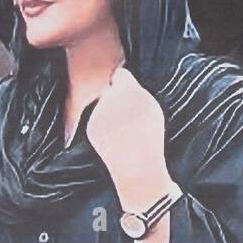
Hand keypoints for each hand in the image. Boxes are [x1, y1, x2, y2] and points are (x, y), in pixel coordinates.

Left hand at [85, 66, 171, 211]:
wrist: (137, 168)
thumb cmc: (149, 138)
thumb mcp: (152, 109)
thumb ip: (136, 91)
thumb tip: (119, 76)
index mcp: (132, 94)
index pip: (120, 75)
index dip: (123, 83)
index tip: (127, 90)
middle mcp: (113, 101)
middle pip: (108, 89)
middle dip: (115, 97)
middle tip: (126, 114)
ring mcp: (100, 113)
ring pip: (101, 103)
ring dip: (108, 110)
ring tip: (121, 129)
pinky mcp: (91, 126)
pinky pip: (95, 117)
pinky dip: (102, 124)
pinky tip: (113, 136)